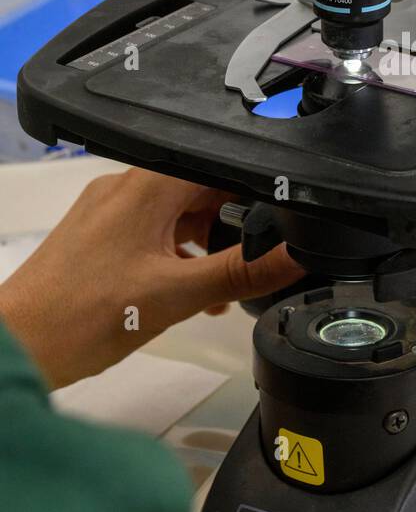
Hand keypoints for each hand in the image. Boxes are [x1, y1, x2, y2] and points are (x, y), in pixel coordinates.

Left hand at [0, 168, 302, 388]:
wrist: (19, 343)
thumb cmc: (84, 316)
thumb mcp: (178, 296)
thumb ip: (241, 273)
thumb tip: (293, 257)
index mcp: (148, 184)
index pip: (221, 168)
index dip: (256, 194)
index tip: (281, 223)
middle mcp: (126, 185)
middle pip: (200, 190)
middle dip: (230, 226)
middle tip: (249, 266)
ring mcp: (109, 209)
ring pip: (177, 214)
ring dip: (203, 247)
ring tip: (219, 291)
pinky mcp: (98, 234)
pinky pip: (151, 232)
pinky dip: (175, 256)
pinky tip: (187, 294)